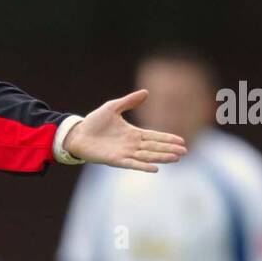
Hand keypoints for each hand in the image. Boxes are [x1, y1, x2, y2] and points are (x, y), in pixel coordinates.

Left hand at [64, 89, 185, 171]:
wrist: (77, 134)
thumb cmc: (94, 122)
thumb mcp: (112, 107)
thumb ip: (129, 101)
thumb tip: (146, 92)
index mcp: (133, 133)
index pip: (154, 136)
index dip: (167, 139)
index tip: (181, 141)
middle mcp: (131, 145)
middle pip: (154, 147)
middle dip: (169, 149)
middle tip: (184, 152)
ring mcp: (124, 153)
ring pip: (147, 156)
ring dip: (161, 157)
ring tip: (176, 158)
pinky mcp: (115, 160)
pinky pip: (132, 164)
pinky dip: (143, 166)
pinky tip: (155, 168)